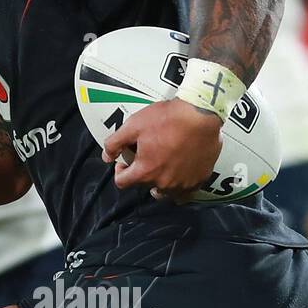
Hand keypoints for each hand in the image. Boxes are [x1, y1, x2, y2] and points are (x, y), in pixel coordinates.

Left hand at [102, 98, 222, 201]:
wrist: (201, 115)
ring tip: (162, 166)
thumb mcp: (133, 126)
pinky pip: (186, 191)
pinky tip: (179, 172)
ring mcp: (183, 184)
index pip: (122, 182)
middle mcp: (163, 184)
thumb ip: (114, 143)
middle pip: (144, 186)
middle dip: (141, 173)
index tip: (125, 162)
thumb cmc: (166, 119)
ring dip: (159, 182)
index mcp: (145, 172)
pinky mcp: (200, 180)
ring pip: (165, 192)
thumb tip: (106, 157)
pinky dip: (179, 185)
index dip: (120, 171)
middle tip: (147, 156)